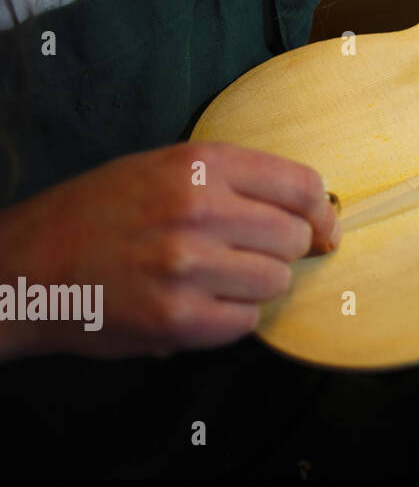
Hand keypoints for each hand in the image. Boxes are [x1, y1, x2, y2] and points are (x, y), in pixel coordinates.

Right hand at [0, 142, 338, 360]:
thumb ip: (235, 182)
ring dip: (256, 286)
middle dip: (283, 250)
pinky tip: (200, 303)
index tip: (321, 226)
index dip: (320, 211)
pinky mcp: (177, 317)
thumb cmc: (100, 214)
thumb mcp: (163, 168)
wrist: (23, 267)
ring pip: (277, 281)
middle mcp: (198, 210)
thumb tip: (314, 210)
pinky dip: (231, 318)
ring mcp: (187, 266)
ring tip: (215, 278)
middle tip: (248, 255)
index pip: (301, 185)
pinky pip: (246, 321)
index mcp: (199, 165)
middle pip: (295, 237)